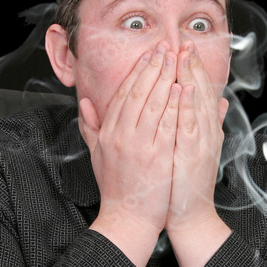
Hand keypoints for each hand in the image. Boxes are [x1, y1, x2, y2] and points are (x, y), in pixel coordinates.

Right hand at [81, 43, 180, 266]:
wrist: (125, 219)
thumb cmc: (115, 189)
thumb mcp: (96, 155)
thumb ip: (90, 127)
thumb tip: (84, 103)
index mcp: (109, 133)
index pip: (124, 94)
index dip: (137, 71)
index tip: (149, 54)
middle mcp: (122, 135)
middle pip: (139, 92)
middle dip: (153, 66)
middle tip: (165, 46)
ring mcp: (140, 145)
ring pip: (153, 103)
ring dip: (165, 78)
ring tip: (176, 58)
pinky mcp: (157, 156)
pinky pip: (167, 124)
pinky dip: (175, 104)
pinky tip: (181, 88)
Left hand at [166, 41, 228, 232]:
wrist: (190, 215)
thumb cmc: (186, 184)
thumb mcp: (199, 148)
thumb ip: (209, 123)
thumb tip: (221, 102)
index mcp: (205, 129)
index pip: (200, 92)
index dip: (194, 68)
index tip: (184, 47)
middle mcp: (207, 132)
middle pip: (201, 91)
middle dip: (193, 65)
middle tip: (185, 41)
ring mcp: (202, 142)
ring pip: (198, 103)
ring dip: (192, 77)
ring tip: (185, 55)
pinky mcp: (194, 154)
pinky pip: (190, 125)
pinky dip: (189, 106)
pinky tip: (185, 88)